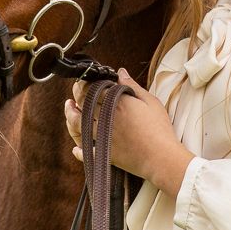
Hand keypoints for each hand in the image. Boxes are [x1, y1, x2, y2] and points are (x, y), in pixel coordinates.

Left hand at [64, 69, 193, 195]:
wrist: (161, 157)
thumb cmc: (159, 129)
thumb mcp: (150, 102)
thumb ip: (133, 85)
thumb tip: (121, 72)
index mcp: (117, 104)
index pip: (94, 89)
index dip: (86, 83)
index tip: (84, 80)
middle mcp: (105, 118)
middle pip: (83, 103)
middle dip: (76, 95)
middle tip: (75, 91)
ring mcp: (101, 136)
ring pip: (77, 124)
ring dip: (70, 115)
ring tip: (69, 109)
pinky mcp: (103, 154)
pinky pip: (85, 152)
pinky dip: (79, 151)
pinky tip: (76, 148)